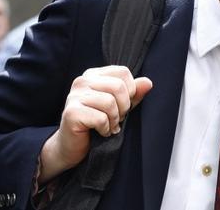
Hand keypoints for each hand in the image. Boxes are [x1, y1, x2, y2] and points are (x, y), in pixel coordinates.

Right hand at [38, 65, 152, 182]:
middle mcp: (82, 81)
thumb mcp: (119, 106)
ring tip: (109, 126)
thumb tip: (148, 83)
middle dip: (124, 107)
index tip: (123, 106)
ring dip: (114, 119)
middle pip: (118, 86)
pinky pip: (100, 118)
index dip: (130, 91)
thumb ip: (133, 93)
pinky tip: (101, 132)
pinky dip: (105, 128)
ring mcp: (74, 96)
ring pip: (110, 102)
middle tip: (117, 118)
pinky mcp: (72, 112)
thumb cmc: (96, 124)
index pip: (123, 72)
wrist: (72, 147)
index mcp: (93, 75)